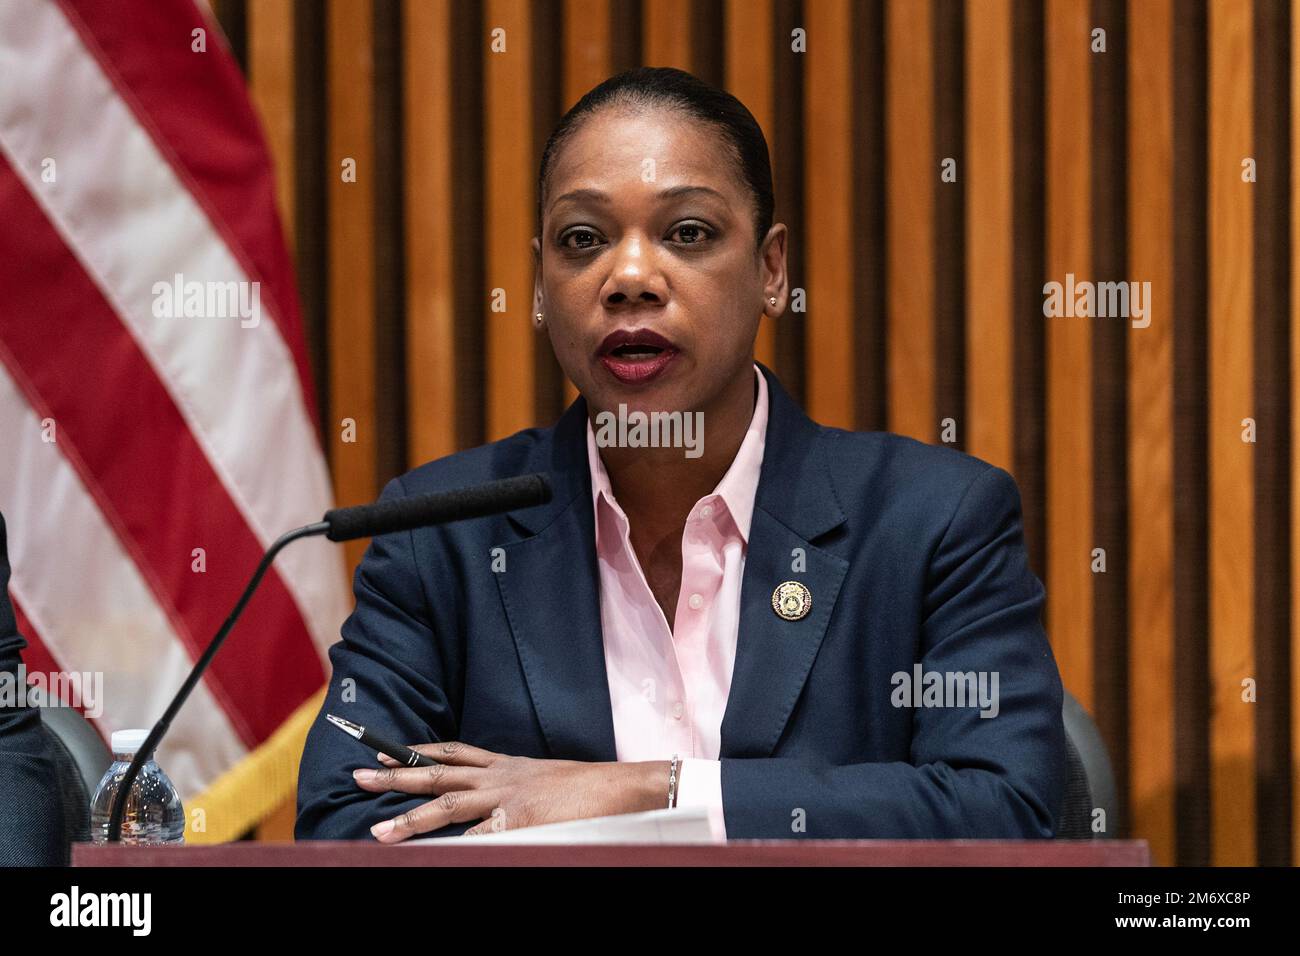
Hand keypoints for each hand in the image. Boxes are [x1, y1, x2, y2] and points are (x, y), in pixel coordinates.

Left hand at [352, 741, 668, 842]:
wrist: (622, 787)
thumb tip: (488, 807)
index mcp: (505, 764)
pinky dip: (460, 844)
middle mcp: (500, 775)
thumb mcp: (541, 780)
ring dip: (410, 818)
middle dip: (395, 775)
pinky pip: (482, 836)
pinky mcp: (522, 820)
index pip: (451, 752)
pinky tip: (434, 854)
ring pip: (448, 803)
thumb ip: (511, 786)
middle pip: (436, 772)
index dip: (416, 751)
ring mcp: (509, 797)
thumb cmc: (586, 788)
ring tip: (379, 832)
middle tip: (358, 775)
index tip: (384, 750)